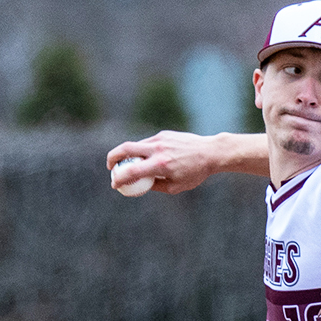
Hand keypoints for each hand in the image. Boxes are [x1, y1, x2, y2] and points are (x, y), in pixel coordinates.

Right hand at [107, 131, 268, 194]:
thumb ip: (155, 186)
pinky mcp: (163, 134)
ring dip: (129, 155)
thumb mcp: (176, 187)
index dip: (119, 178)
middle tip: (110, 167)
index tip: (115, 184)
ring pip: (136, 145)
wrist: (210, 152)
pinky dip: (143, 151)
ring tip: (132, 166)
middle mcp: (158, 149)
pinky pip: (147, 143)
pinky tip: (150, 159)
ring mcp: (160, 139)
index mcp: (161, 165)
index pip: (132, 170)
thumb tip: (139, 185)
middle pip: (125, 148)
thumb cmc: (195, 172)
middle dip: (112, 157)